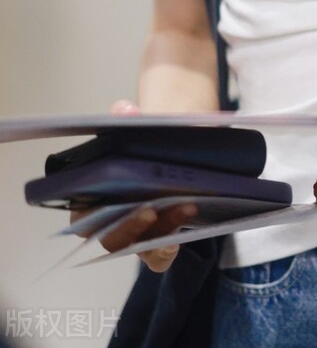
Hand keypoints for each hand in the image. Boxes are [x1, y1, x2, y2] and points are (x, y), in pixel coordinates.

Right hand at [69, 99, 195, 272]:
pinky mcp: (159, 240)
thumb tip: (124, 109)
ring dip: (162, 230)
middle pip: (112, 238)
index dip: (92, 218)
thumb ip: (127, 120)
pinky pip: (159, 256)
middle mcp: (110, 224)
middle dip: (130, 226)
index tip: (106, 205)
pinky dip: (169, 248)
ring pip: (140, 246)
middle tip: (150, 208)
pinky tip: (186, 228)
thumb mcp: (136, 127)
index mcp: (92, 200)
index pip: (82, 220)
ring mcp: (136, 235)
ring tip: (185, 207)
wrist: (175, 144)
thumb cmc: (144, 142)